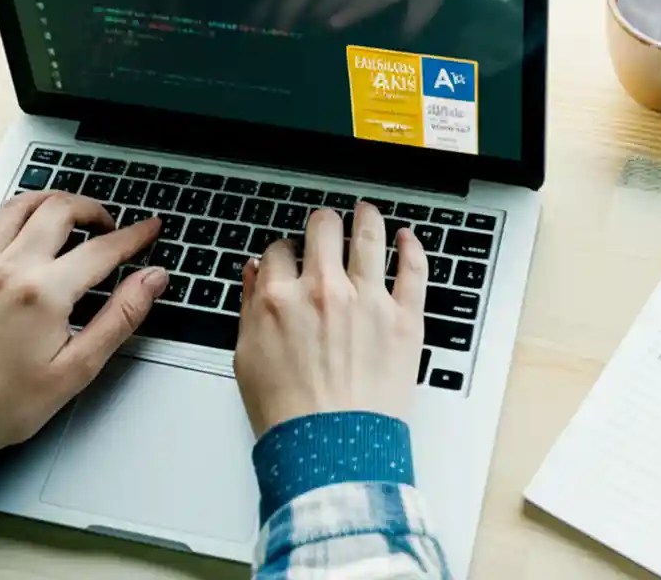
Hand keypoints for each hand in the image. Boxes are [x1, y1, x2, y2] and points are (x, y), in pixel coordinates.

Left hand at [0, 192, 165, 459]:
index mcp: (43, 293)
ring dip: (54, 203)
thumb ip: (120, 317)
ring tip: (75, 217)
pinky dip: (18, 217)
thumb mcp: (77, 368)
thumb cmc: (5, 403)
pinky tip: (30, 233)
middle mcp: (9, 268)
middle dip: (95, 209)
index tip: (152, 228)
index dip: (134, 236)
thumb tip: (151, 280)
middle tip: (114, 227)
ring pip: (21, 206)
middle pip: (59, 210)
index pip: (102, 248)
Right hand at [234, 203, 426, 435]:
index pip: (279, 250)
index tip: (291, 257)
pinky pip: (413, 269)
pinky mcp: (403, 318)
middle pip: (323, 228)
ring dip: (366, 217)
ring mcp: (367, 300)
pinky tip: (406, 237)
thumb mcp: (247, 357)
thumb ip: (249, 306)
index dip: (284, 251)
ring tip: (367, 212)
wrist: (330, 449)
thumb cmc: (289, 414)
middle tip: (326, 226)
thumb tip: (254, 272)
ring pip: (368, 236)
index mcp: (279, 298)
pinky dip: (411, 247)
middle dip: (322, 223)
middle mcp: (323, 290)